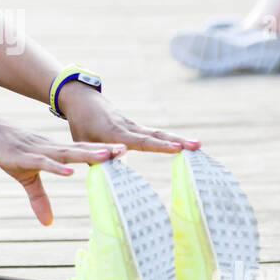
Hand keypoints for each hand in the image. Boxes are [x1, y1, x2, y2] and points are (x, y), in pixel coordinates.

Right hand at [0, 110, 124, 225]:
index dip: (101, 152)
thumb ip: (39, 198)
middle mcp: (50, 149)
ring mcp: (37, 151)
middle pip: (80, 149)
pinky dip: (56, 167)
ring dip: (86, 155)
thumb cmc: (5, 150)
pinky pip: (43, 162)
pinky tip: (69, 172)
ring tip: (106, 156)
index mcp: (53, 151)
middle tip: (126, 149)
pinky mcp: (22, 156)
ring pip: (66, 153)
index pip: (81, 151)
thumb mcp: (24, 177)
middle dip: (102, 150)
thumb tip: (48, 223)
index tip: (123, 154)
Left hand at [59, 81, 200, 153]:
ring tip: (198, 146)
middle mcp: (129, 128)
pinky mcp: (135, 127)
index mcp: (116, 133)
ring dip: (178, 140)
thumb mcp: (83, 143)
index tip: (177, 148)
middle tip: (197, 146)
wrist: (82, 100)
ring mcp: (134, 127)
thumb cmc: (81, 124)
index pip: (141, 142)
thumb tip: (109, 179)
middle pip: (157, 135)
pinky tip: (183, 145)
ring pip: (159, 133)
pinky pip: (154, 134)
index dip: (159, 146)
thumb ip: (97, 159)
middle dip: (178, 141)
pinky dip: (169, 139)